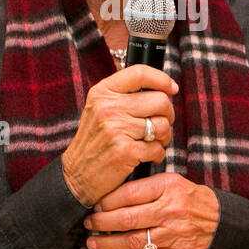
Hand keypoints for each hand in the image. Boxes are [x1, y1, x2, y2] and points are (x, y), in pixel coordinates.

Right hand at [60, 65, 177, 206]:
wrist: (77, 174)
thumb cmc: (95, 141)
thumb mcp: (99, 109)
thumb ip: (124, 95)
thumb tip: (162, 87)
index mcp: (102, 93)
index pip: (139, 73)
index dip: (162, 79)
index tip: (172, 88)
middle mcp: (108, 108)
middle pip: (160, 100)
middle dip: (168, 114)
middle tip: (160, 124)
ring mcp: (116, 130)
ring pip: (163, 125)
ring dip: (164, 136)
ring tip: (152, 141)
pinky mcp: (125, 152)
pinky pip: (158, 148)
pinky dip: (157, 154)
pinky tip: (147, 155)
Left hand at [82, 172, 220, 248]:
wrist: (220, 223)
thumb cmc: (190, 199)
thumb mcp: (172, 182)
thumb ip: (146, 187)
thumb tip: (110, 195)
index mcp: (169, 188)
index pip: (130, 193)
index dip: (108, 201)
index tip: (96, 205)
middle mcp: (170, 211)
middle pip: (127, 219)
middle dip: (102, 222)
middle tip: (89, 223)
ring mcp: (173, 235)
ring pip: (132, 242)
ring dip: (108, 243)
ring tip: (93, 242)